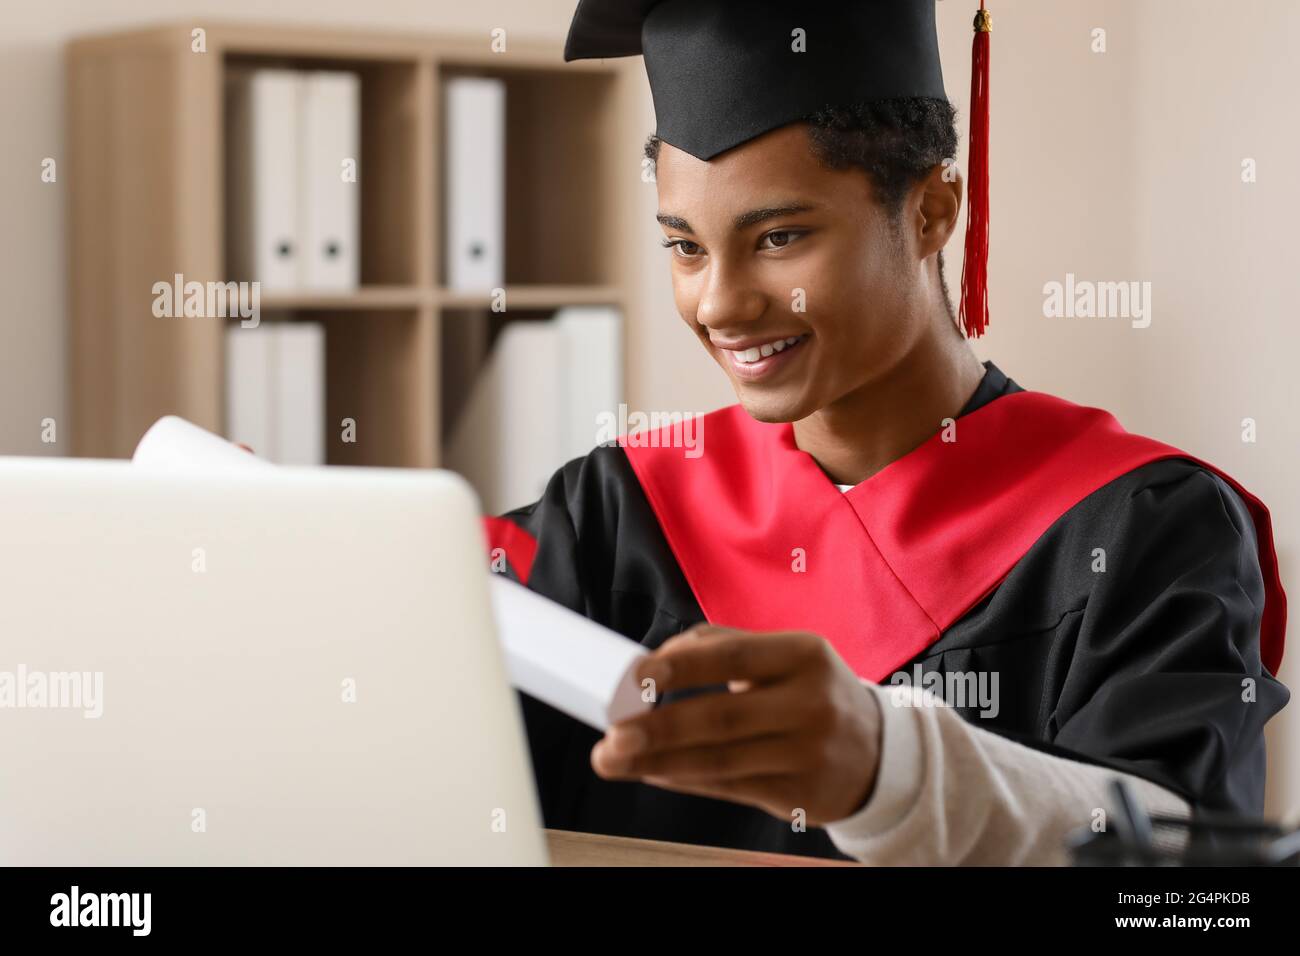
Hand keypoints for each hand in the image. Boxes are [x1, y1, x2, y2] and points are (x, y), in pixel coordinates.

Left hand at [590, 624, 882, 825]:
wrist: (877, 752)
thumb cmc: (811, 693)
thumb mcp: (785, 656)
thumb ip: (722, 647)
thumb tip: (656, 660)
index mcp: (804, 654)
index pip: (733, 657)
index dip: (680, 667)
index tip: (635, 676)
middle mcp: (810, 703)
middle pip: (721, 717)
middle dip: (658, 728)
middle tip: (611, 734)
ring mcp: (808, 754)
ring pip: (720, 760)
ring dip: (658, 762)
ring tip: (614, 759)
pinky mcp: (800, 795)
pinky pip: (730, 788)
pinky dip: (685, 780)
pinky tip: (653, 772)